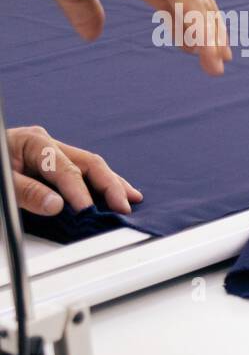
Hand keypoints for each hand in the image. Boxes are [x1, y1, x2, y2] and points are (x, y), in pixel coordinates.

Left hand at [7, 125, 141, 216]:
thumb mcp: (1, 183)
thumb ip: (26, 192)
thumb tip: (57, 204)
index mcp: (32, 142)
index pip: (64, 168)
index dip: (78, 191)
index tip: (87, 212)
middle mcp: (46, 144)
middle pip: (87, 162)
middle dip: (108, 185)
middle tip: (122, 206)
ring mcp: (52, 152)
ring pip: (91, 166)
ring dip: (112, 184)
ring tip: (130, 201)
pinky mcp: (53, 164)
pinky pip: (84, 172)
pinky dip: (103, 184)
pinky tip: (119, 192)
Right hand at [31, 0, 230, 75]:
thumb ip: (86, 14)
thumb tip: (92, 38)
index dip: (188, 23)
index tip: (193, 48)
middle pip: (198, 0)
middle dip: (210, 29)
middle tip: (220, 57)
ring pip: (199, 5)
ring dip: (210, 36)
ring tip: (217, 64)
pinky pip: (190, 6)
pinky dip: (200, 29)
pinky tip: (205, 51)